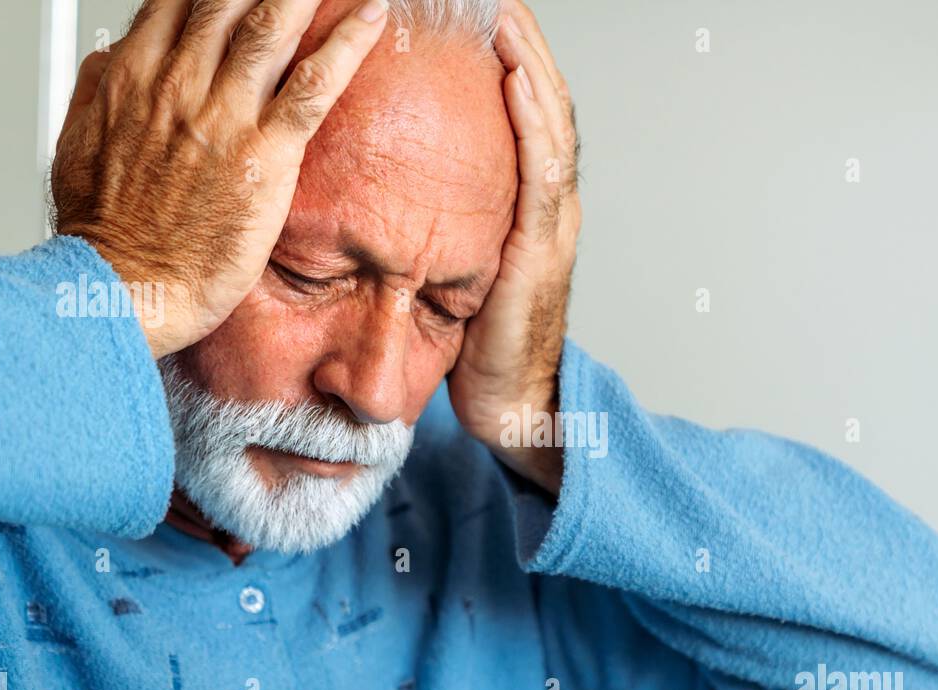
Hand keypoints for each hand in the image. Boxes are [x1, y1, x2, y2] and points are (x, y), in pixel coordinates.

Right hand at [52, 0, 389, 357]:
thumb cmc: (106, 234)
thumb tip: (113, 60)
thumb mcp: (77, 145)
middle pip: (227, 1)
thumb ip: (99, 92)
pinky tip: (371, 17)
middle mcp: (178, 84)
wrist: (125, 286)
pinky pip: (314, 83)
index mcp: (133, 78)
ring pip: (271, 26)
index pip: (177, 2)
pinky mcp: (264, 153)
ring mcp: (223, 115)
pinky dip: (348, 43)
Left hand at [448, 0, 581, 495]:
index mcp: (524, 198)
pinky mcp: (543, 245)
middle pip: (540, 94)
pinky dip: (533, 116)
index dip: (503, 50)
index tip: (473, 3)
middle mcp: (546, 199)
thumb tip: (386, 185)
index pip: (519, 104)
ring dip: (528, 56)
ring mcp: (551, 219)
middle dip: (518, 34)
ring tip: (503, 6)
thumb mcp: (453, 264)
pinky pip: (543, 168)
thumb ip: (439, 221)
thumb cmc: (475, 340)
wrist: (511, 402)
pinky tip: (514, 74)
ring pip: (550, 117)